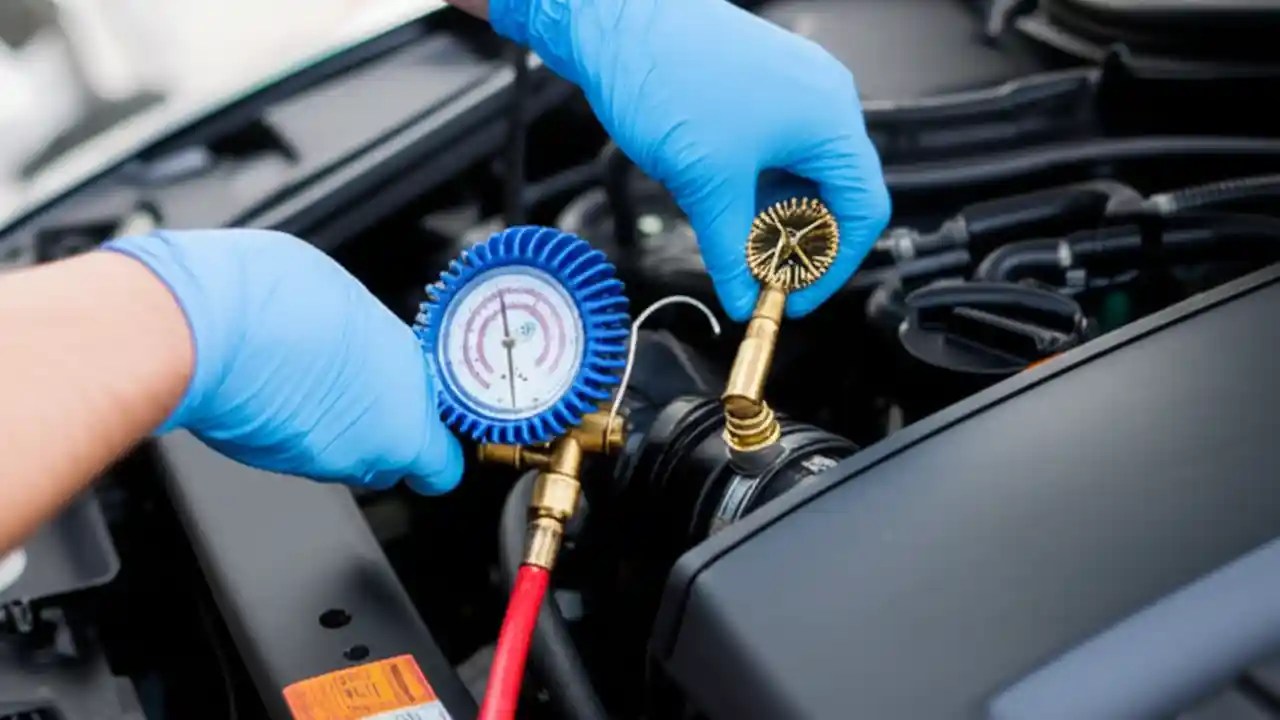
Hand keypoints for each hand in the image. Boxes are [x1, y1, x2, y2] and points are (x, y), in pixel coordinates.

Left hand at [102, 230, 462, 493]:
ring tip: (297, 384)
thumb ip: (357, 460)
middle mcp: (403, 363)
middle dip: (382, 413)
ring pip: (378, 352)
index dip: (425, 469)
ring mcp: (373, 316)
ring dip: (351, 368)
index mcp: (405, 420)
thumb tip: (369, 461)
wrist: (206, 317)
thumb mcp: (311, 461)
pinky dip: (319, 328)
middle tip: (334, 430)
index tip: (412, 473)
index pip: (442, 455)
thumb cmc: (252, 393)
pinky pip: (341, 314)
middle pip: (411, 397)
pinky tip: (279, 342)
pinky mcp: (335, 278)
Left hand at [490, 0, 890, 319]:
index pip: (863, 211)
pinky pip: (775, 153)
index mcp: (830, 119)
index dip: (833, 266)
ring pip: (800, 176)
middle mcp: (822, 101)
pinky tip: (724, 208)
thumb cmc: (669, 73)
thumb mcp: (705, 184)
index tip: (795, 298)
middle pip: (835, 195)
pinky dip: (756, 189)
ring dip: (772, 219)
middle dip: (800, 245)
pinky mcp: (759, 89)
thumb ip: (729, 250)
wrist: (617, 18)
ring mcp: (791, 91)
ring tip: (734, 244)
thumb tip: (741, 295)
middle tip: (762, 278)